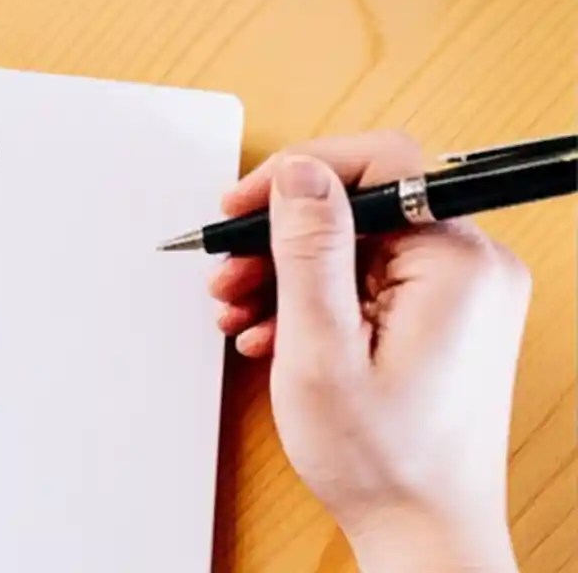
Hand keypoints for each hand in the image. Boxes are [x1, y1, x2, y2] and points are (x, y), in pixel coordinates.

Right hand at [211, 132, 526, 572]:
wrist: (421, 530)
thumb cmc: (384, 460)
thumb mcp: (322, 349)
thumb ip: (309, 250)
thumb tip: (298, 174)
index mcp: (456, 264)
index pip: (379, 164)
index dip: (299, 173)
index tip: (242, 204)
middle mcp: (468, 268)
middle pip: (358, 206)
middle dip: (279, 235)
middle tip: (227, 270)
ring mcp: (455, 294)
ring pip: (353, 244)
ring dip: (284, 270)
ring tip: (238, 310)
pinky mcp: (438, 317)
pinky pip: (364, 280)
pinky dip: (310, 298)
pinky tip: (270, 332)